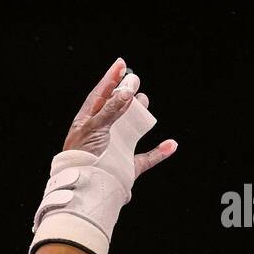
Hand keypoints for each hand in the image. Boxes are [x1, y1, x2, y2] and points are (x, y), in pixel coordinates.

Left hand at [64, 58, 176, 180]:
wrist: (86, 190)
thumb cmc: (83, 157)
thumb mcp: (95, 127)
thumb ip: (111, 108)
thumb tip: (127, 89)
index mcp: (87, 123)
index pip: (100, 96)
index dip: (110, 79)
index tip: (121, 64)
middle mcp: (101, 134)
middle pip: (117, 109)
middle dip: (126, 94)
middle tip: (135, 81)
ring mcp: (115, 150)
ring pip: (131, 129)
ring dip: (140, 116)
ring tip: (144, 103)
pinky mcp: (126, 167)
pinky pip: (146, 158)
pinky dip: (159, 152)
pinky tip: (170, 144)